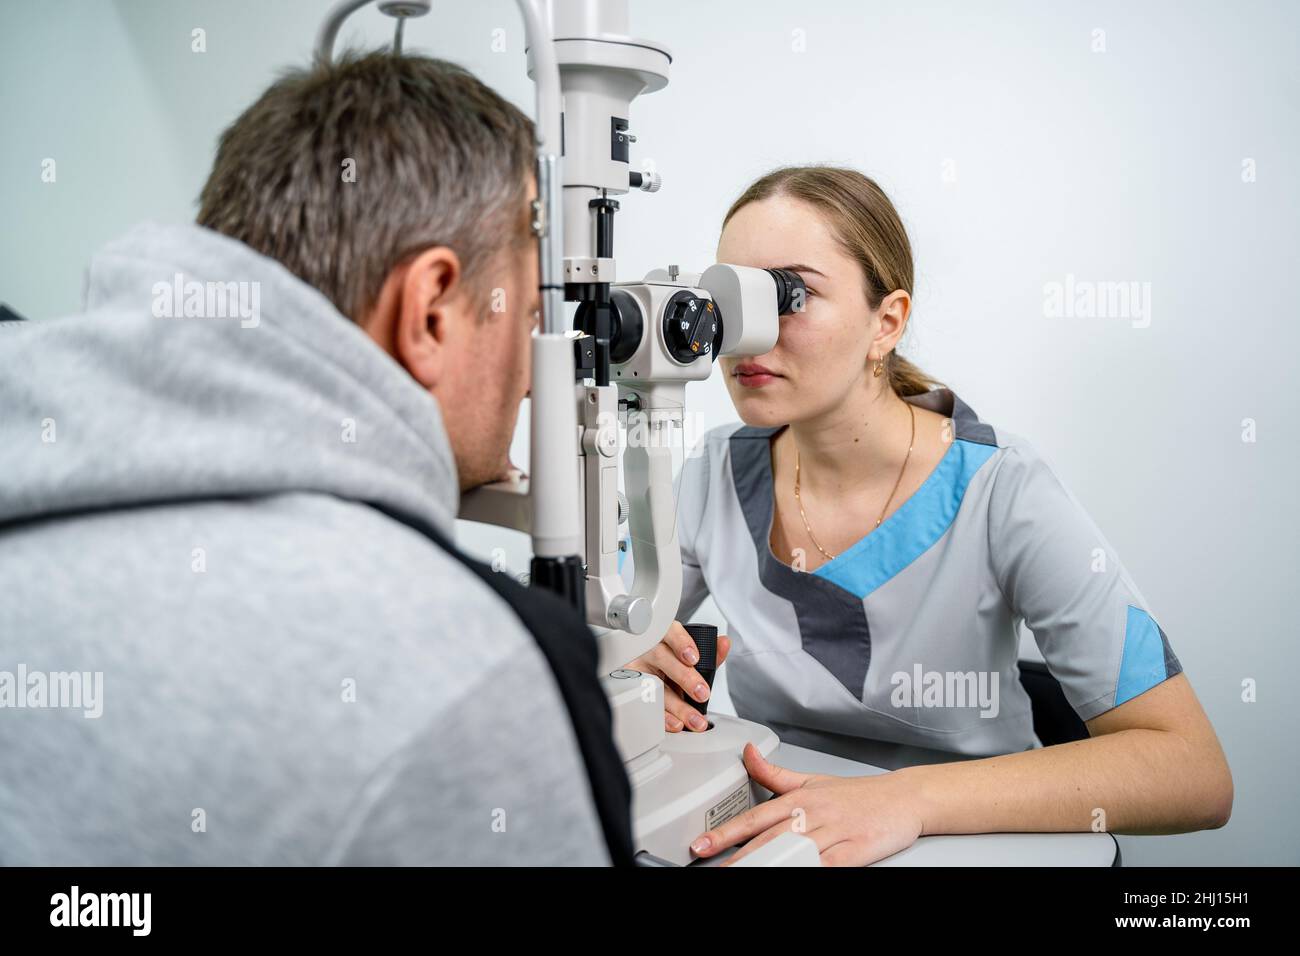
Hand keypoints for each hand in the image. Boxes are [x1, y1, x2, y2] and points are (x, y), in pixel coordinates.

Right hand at [624, 620, 730, 733]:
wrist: (651, 673)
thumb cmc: (671, 661)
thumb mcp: (690, 657)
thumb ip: (710, 652)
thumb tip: (724, 643)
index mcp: (664, 636)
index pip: (670, 632)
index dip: (681, 644)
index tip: (693, 658)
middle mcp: (647, 649)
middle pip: (661, 658)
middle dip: (685, 677)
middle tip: (702, 693)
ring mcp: (636, 669)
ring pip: (653, 685)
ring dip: (677, 705)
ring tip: (695, 718)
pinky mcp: (631, 689)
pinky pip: (645, 704)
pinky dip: (663, 717)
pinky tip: (676, 723)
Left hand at [689, 743, 924, 866]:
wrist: (904, 797)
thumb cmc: (858, 794)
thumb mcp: (812, 780)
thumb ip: (775, 773)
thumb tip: (748, 753)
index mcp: (800, 799)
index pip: (756, 817)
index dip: (727, 832)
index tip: (702, 844)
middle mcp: (814, 814)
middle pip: (770, 837)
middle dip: (739, 854)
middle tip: (715, 866)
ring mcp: (836, 832)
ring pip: (796, 850)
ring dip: (770, 863)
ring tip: (747, 872)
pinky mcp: (857, 849)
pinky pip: (830, 863)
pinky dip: (813, 869)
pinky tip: (797, 872)